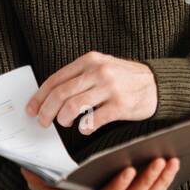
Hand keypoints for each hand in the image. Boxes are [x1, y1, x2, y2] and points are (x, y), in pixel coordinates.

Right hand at [21, 157, 180, 189]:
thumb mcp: (44, 189)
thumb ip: (38, 179)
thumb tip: (26, 166)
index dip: (117, 188)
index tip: (129, 169)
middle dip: (147, 180)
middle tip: (160, 159)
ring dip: (160, 183)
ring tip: (171, 161)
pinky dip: (160, 187)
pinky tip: (170, 171)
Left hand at [26, 51, 156, 134]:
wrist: (157, 83)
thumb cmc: (125, 78)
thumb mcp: (101, 67)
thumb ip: (79, 77)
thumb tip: (51, 97)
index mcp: (89, 61)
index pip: (56, 80)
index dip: (39, 97)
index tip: (32, 109)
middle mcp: (98, 71)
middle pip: (60, 94)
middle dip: (46, 111)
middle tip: (43, 122)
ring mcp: (110, 88)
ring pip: (73, 106)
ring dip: (64, 119)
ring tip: (66, 123)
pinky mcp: (120, 105)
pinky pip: (94, 119)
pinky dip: (85, 127)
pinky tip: (85, 129)